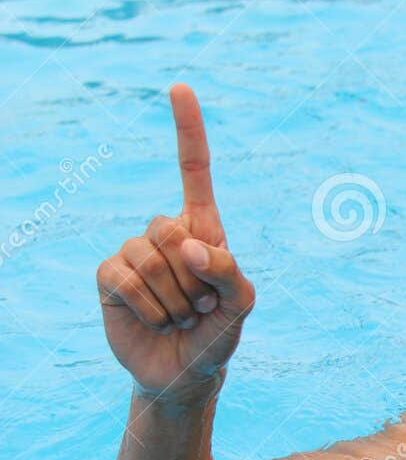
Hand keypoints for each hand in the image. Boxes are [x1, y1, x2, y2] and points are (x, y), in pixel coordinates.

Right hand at [96, 84, 254, 400]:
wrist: (187, 373)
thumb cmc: (219, 333)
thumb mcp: (241, 303)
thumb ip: (228, 270)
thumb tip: (189, 245)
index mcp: (203, 228)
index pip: (194, 171)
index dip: (188, 129)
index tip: (179, 86)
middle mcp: (165, 233)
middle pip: (171, 226)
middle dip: (194, 276)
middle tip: (201, 303)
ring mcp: (133, 252)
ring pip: (150, 256)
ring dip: (174, 296)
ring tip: (182, 314)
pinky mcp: (109, 277)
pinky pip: (126, 278)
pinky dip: (150, 306)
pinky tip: (157, 319)